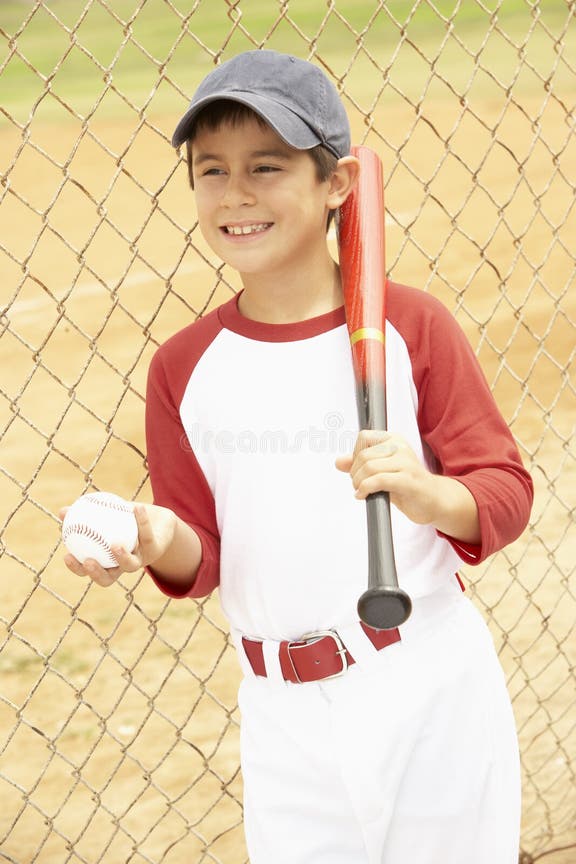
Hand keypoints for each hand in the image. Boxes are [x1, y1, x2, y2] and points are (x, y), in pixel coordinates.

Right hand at [59, 503, 176, 586]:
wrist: (160, 522)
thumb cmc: (127, 521)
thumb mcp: (106, 515)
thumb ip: (85, 515)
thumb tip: (62, 511)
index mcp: (109, 561)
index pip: (89, 570)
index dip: (77, 568)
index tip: (67, 555)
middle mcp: (123, 565)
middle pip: (108, 578)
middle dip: (96, 574)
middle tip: (88, 560)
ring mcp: (141, 560)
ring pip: (130, 565)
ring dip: (121, 557)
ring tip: (114, 544)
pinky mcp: (156, 549)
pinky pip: (147, 535)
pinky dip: (142, 521)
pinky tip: (136, 508)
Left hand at [335, 430, 480, 541]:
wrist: (434, 500)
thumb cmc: (406, 485)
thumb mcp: (381, 471)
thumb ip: (360, 464)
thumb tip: (338, 462)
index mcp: (394, 439)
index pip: (363, 437)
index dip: (355, 455)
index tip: (358, 470)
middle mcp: (400, 447)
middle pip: (363, 455)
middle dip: (354, 473)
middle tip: (358, 485)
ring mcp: (406, 462)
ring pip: (369, 467)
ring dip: (359, 482)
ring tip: (361, 491)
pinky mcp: (409, 480)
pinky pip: (379, 480)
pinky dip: (365, 489)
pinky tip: (363, 495)